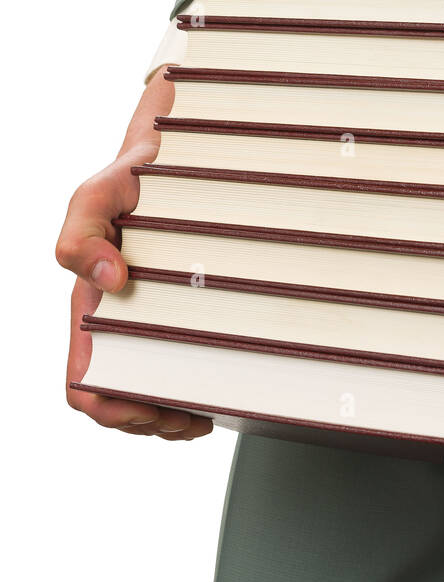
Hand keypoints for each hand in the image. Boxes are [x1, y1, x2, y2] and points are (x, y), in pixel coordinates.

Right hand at [55, 69, 212, 440]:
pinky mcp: (182, 313)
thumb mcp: (96, 196)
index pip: (85, 383)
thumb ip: (81, 236)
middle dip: (156, 422)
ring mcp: (148, 322)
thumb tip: (107, 281)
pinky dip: (200, 386)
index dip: (114, 407)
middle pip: (123, 402)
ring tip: (212, 407)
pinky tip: (224, 382)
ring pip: (153, 393)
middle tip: (197, 417)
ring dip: (178, 415)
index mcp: (89, 309)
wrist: (171, 159)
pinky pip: (185, 365)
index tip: (152, 407)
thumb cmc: (129, 182)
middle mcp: (117, 323)